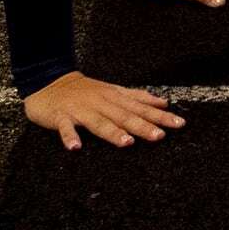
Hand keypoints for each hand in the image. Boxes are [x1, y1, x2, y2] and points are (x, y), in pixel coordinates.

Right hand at [21, 71, 181, 150]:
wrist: (50, 82)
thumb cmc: (85, 91)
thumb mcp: (113, 91)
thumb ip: (137, 97)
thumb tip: (162, 102)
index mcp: (115, 98)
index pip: (141, 108)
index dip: (160, 116)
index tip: (178, 124)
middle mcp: (101, 103)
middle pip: (124, 116)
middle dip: (142, 126)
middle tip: (159, 136)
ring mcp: (81, 110)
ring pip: (99, 122)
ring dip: (113, 132)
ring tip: (126, 143)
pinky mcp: (61, 116)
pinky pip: (65, 128)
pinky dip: (70, 137)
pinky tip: (75, 147)